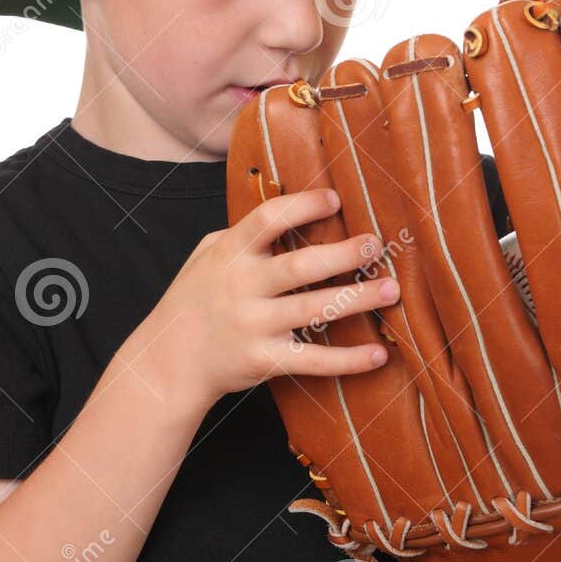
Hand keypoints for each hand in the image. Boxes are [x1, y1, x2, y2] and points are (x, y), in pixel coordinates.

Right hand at [128, 187, 399, 412]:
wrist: (169, 362)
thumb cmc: (193, 301)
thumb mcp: (204, 257)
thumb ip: (239, 234)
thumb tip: (286, 211)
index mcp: (230, 255)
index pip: (267, 220)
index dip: (302, 206)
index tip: (335, 199)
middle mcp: (242, 288)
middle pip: (300, 266)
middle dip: (342, 253)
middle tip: (375, 244)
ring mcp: (254, 326)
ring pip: (314, 310)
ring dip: (357, 299)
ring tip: (391, 290)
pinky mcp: (264, 361)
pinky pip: (312, 360)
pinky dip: (348, 360)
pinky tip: (378, 354)